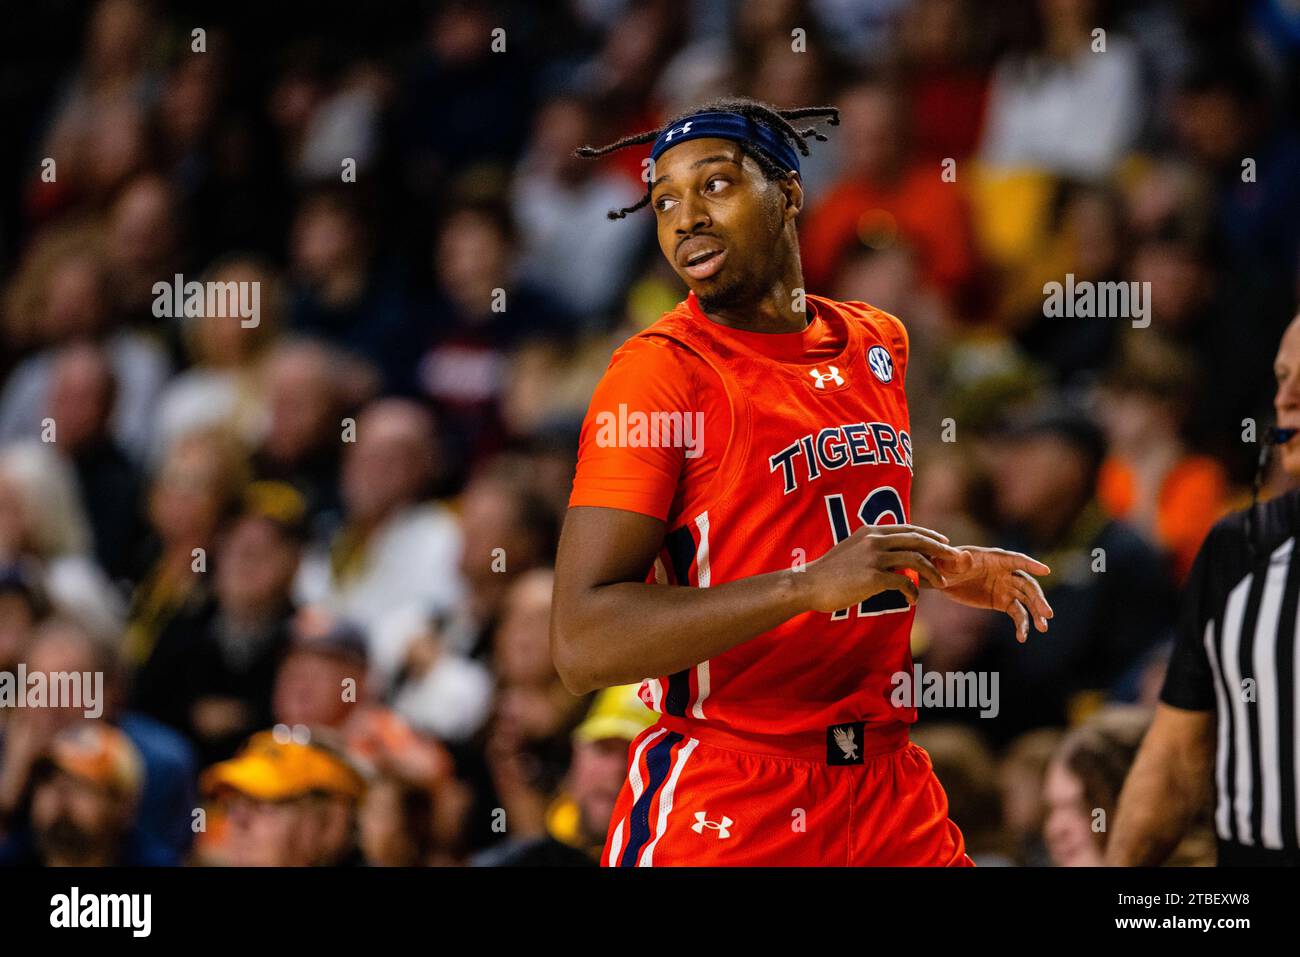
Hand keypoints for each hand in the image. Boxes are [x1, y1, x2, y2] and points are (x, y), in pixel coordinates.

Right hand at [802, 523, 961, 613]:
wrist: (808, 584)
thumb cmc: (828, 572)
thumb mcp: (850, 549)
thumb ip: (870, 547)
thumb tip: (889, 553)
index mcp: (870, 531)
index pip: (908, 528)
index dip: (929, 534)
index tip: (943, 542)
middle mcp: (875, 540)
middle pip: (917, 540)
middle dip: (940, 549)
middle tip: (954, 558)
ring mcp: (874, 558)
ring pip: (915, 560)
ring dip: (932, 572)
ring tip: (941, 583)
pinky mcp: (873, 577)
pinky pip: (904, 582)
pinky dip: (913, 592)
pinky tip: (913, 600)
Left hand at [933, 546, 1052, 642]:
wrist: (943, 579)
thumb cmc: (945, 565)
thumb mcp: (948, 563)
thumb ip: (957, 561)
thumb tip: (966, 557)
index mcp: (996, 558)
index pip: (1017, 560)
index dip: (1031, 564)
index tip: (1045, 570)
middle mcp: (1006, 573)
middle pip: (1027, 584)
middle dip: (1038, 598)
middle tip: (1047, 613)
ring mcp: (1007, 588)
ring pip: (1027, 600)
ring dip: (1037, 613)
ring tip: (1043, 628)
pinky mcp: (1003, 602)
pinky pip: (1017, 613)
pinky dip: (1022, 625)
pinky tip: (1022, 637)